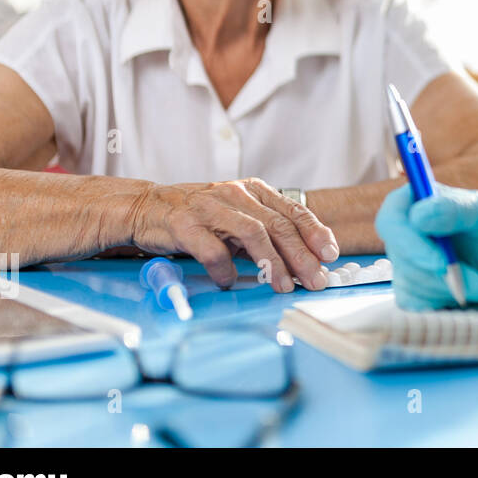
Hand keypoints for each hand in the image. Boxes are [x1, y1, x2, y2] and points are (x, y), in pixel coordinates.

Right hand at [128, 178, 339, 292]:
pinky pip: (212, 249)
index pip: (293, 210)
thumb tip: (304, 263)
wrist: (146, 208)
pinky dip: (226, 269)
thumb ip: (266, 235)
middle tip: (314, 280)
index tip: (331, 254)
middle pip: (278, 225)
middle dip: (301, 256)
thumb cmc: (199, 217)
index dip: (316, 233)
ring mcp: (210, 207)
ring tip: (283, 286)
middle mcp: (235, 194)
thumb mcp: (237, 218)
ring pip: (253, 233)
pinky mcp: (185, 224)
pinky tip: (230, 281)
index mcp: (253, 191)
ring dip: (272, 263)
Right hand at [375, 183, 477, 309]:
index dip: (410, 244)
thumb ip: (455, 209)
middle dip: (441, 275)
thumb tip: (418, 217)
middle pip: (400, 258)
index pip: (391, 222)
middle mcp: (403, 233)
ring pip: (412, 284)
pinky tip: (468, 297)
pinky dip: (445, 304)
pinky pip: (416, 305)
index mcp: (413, 203)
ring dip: (452, 290)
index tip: (441, 262)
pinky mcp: (412, 291)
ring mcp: (404, 264)